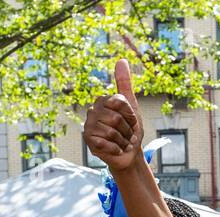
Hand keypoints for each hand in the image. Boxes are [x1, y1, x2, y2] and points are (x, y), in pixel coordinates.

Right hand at [83, 61, 143, 175]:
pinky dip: (116, 149)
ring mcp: (88, 125)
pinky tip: (115, 149)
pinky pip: (106, 143)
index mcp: (102, 100)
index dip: (130, 115)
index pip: (120, 103)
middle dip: (127, 130)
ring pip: (112, 132)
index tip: (131, 121)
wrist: (129, 154)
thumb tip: (121, 60)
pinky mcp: (88, 140)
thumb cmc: (130, 130)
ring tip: (121, 142)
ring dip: (123, 141)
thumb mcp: (131, 106)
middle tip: (126, 134)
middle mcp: (93, 110)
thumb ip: (124, 84)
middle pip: (116, 119)